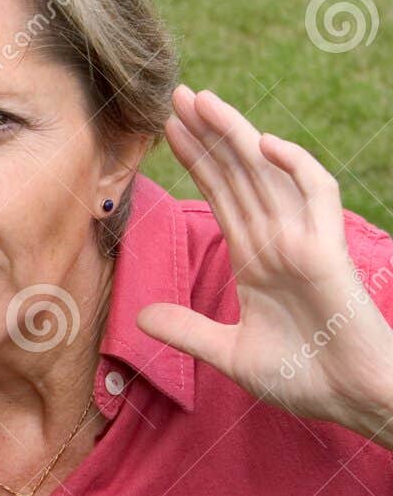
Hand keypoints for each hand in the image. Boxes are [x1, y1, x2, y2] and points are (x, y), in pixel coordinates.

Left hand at [136, 85, 392, 442]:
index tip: (167, 128)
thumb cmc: (306, 378)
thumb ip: (188, 331)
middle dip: (208, 134)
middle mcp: (278, 240)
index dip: (197, 160)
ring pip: (268, 174)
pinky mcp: (329, 250)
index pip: (220, 195)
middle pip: (238, 174)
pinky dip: (295, 166)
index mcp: (256, 258)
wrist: (354, 400)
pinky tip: (264, 142)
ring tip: (204, 101)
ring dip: (238, 135)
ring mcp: (305, 240)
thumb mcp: (230, 354)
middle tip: (175, 95)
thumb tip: (141, 316)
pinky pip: (318, 195)